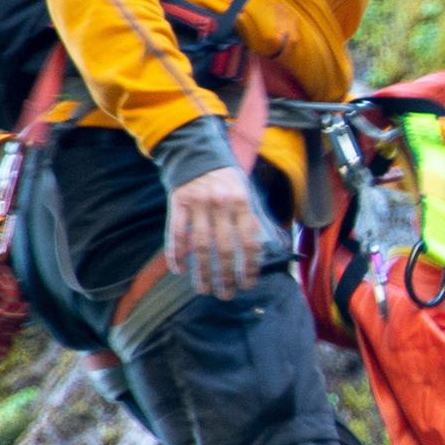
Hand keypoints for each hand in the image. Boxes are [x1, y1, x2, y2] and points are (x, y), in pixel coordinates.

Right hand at [166, 165, 271, 299]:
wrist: (194, 149)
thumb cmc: (224, 176)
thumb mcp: (245, 190)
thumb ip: (253, 217)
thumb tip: (268, 248)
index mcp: (242, 201)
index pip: (249, 241)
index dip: (250, 266)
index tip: (248, 284)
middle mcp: (221, 203)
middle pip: (224, 248)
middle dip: (226, 276)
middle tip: (226, 294)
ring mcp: (197, 203)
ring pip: (200, 245)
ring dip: (202, 271)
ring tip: (204, 289)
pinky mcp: (177, 202)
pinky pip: (176, 233)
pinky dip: (176, 254)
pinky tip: (179, 270)